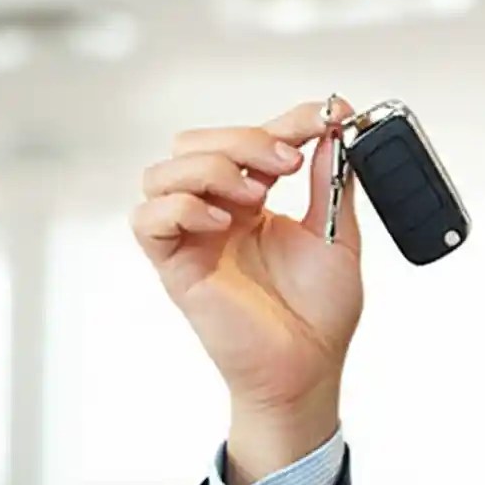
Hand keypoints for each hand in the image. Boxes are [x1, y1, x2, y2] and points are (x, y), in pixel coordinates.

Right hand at [131, 98, 361, 484]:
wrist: (309, 368)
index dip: (288, 119)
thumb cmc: (320, 313)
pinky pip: (147, 219)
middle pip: (196, 142)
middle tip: (289, 163)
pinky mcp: (175, 266)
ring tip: (257, 196)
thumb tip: (338, 132)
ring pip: (164, 170)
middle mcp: (216, 212)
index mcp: (253, 202)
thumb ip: (332, 181)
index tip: (328, 115)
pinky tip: (223, 220)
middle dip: (245, 138)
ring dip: (213, 167)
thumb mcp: (338, 234)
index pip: (252, 139)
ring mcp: (192, 238)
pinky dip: (181, 205)